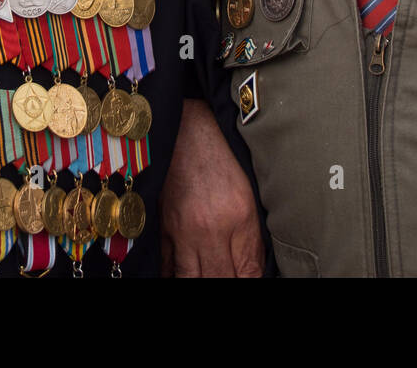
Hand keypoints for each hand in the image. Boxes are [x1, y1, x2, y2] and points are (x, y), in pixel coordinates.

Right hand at [160, 98, 263, 276]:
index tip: (248, 281)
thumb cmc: (223, 159)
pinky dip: (174, 276)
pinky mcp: (162, 229)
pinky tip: (185, 275)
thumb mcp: (250, 196)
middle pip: (216, 280)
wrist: (186, 133)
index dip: (249, 282)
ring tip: (208, 275)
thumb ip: (253, 240)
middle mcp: (208, 231)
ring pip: (188, 279)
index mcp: (237, 220)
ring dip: (199, 282)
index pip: (247, 274)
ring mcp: (181, 233)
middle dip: (223, 283)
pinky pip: (165, 267)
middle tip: (227, 278)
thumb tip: (254, 273)